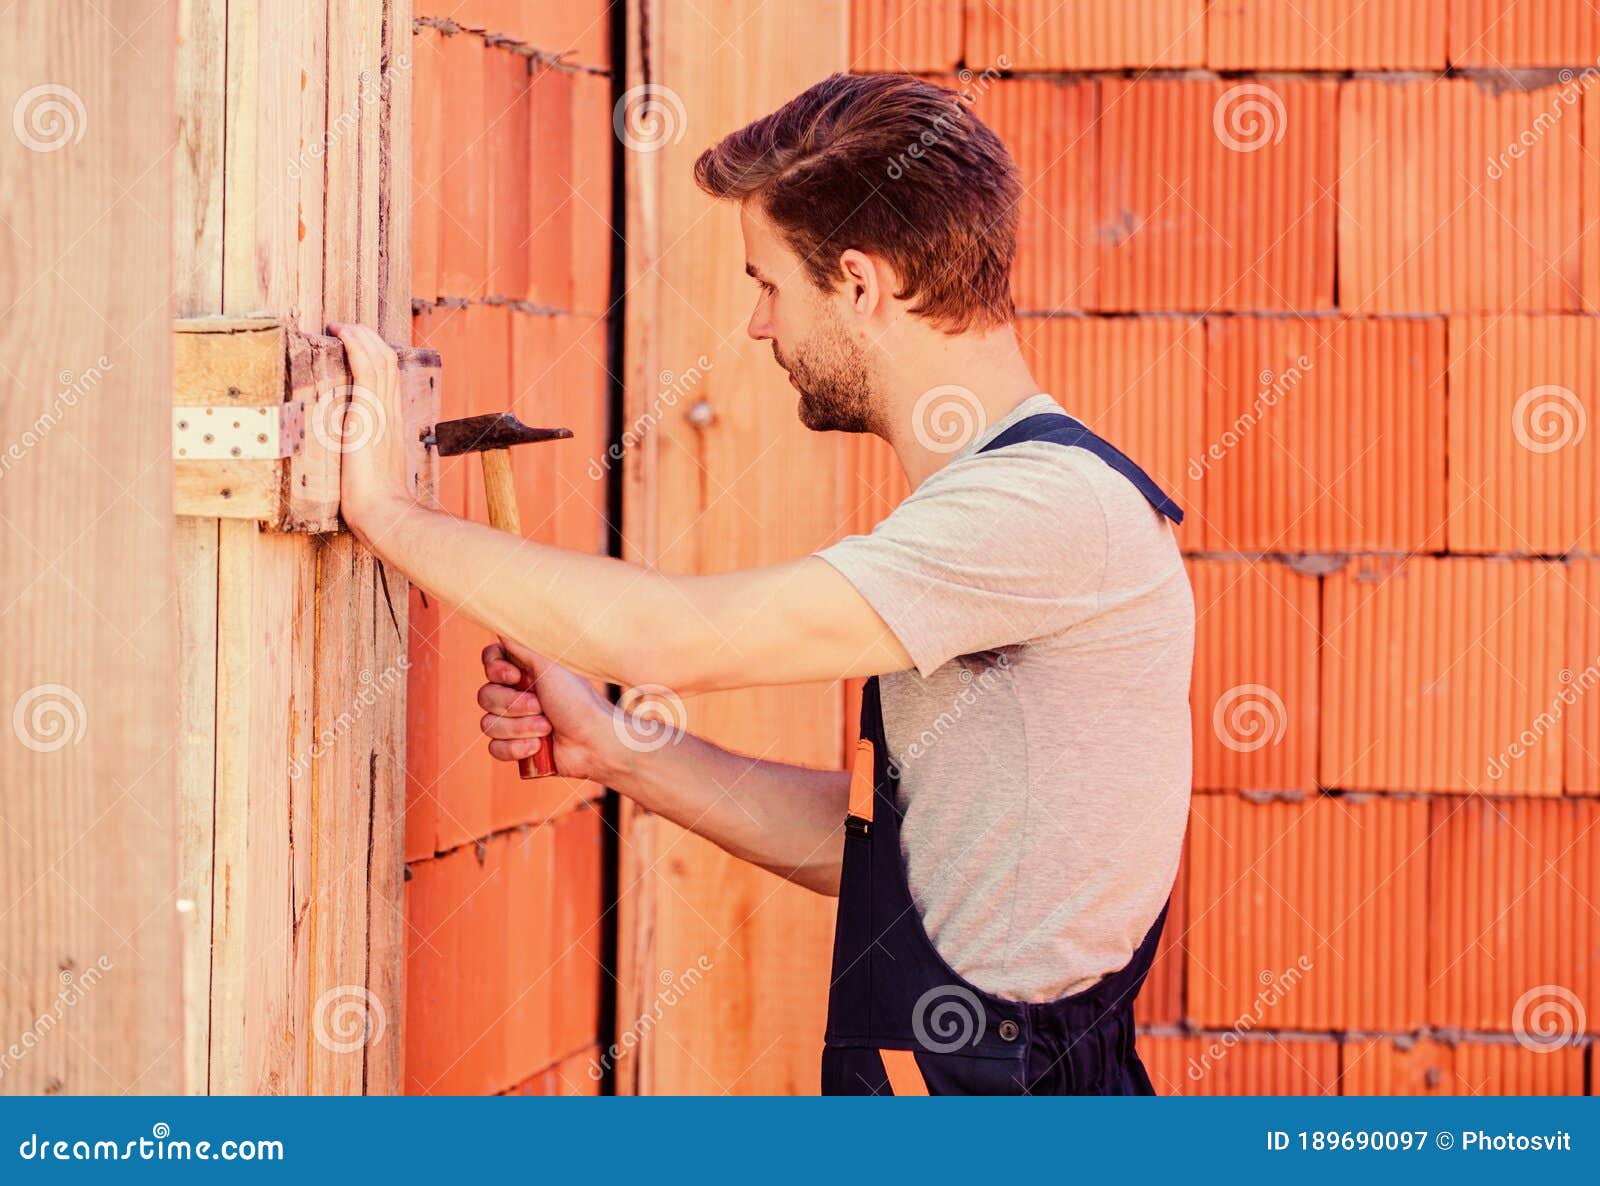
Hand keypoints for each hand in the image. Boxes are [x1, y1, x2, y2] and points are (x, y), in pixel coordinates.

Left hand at [329, 322, 411, 530]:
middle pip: (387, 360)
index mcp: (393, 423)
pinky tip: (341, 333)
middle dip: (367, 338)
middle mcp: (392, 411)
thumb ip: (365, 457)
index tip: (356, 345)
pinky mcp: (369, 412)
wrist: (385, 510)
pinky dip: (355, 344)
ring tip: (339, 326)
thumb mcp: (372, 472)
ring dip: (358, 335)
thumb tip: (351, 458)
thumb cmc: (378, 502)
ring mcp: (383, 410)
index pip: (390, 377)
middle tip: (345, 328)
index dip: (374, 355)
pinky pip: (366, 367)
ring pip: (379, 357)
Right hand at [478, 640, 624, 782]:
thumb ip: (522, 645)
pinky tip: (537, 746)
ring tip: (547, 729)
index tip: (515, 676)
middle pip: (485, 696)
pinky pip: (494, 748)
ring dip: (519, 728)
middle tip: (541, 706)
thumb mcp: (549, 665)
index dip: (495, 670)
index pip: (489, 662)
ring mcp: (516, 721)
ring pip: (488, 724)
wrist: (594, 741)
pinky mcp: (517, 747)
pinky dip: (515, 748)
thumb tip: (502, 627)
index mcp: (526, 670)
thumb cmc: (578, 700)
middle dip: (513, 705)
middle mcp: (517, 693)